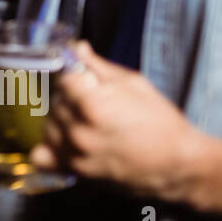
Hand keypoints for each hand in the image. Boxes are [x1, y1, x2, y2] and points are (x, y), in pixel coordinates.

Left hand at [30, 41, 201, 200]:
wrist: (179, 165)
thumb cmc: (162, 123)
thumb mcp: (134, 84)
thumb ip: (98, 66)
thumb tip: (76, 47)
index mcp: (92, 105)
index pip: (63, 79)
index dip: (76, 77)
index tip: (86, 80)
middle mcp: (78, 131)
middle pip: (55, 102)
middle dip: (70, 97)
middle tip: (91, 101)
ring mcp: (75, 154)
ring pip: (49, 125)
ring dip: (62, 119)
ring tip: (86, 122)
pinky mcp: (76, 173)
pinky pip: (42, 156)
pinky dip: (48, 147)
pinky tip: (66, 140)